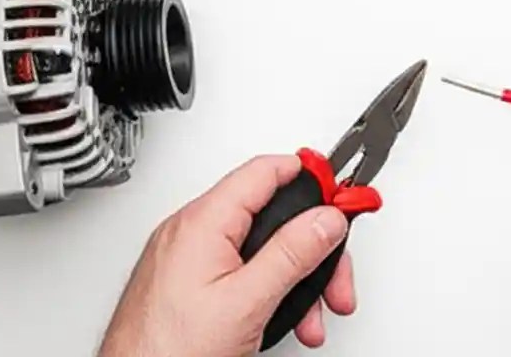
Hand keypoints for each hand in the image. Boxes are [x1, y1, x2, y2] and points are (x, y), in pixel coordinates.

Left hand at [99, 155, 356, 356]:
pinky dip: (268, 290)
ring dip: (294, 278)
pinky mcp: (188, 282)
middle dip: (312, 247)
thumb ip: (292, 254)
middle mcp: (192, 232)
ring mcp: (188, 258)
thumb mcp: (247, 301)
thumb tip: (326, 218)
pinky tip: (282, 318)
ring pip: (260, 248)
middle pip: (271, 215)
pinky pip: (240, 270)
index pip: (266, 172)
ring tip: (311, 314)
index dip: (311, 178)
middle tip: (335, 276)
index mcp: (203, 222)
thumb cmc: (169, 352)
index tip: (342, 195)